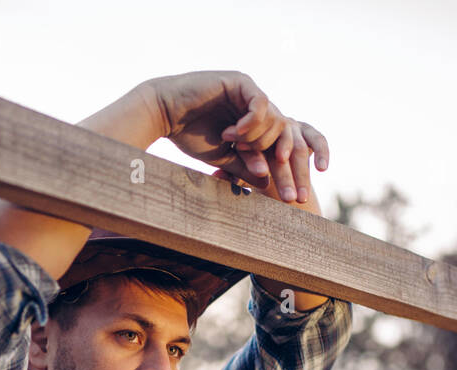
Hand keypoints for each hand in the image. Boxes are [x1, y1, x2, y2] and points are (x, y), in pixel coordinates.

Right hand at [145, 71, 329, 205]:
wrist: (164, 115)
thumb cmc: (189, 135)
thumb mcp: (224, 158)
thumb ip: (246, 166)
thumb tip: (268, 183)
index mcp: (255, 125)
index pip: (281, 148)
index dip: (290, 173)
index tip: (292, 199)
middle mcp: (256, 108)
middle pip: (288, 135)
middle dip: (289, 168)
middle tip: (290, 196)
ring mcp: (251, 93)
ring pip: (276, 121)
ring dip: (257, 141)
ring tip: (235, 146)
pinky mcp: (241, 82)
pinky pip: (260, 104)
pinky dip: (250, 123)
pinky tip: (232, 133)